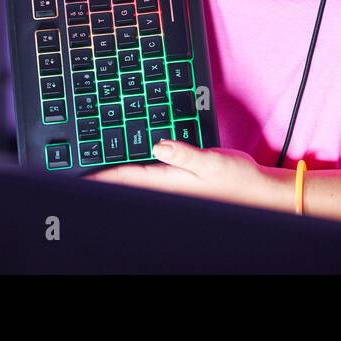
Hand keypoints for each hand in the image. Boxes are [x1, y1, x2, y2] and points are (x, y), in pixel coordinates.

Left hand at [84, 140, 293, 213]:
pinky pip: (151, 183)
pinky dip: (135, 180)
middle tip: (80, 179)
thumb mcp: (212, 161)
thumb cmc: (239, 180)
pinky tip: (132, 178)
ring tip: (97, 177)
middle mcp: (169, 190)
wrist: (260, 195)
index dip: (102, 177)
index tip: (80, 179)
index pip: (128, 178)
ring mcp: (175, 192)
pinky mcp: (183, 189)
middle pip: (127, 184)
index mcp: (170, 182)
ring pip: (137, 185)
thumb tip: (157, 145)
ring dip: (118, 180)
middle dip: (105, 180)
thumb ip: (183, 154)